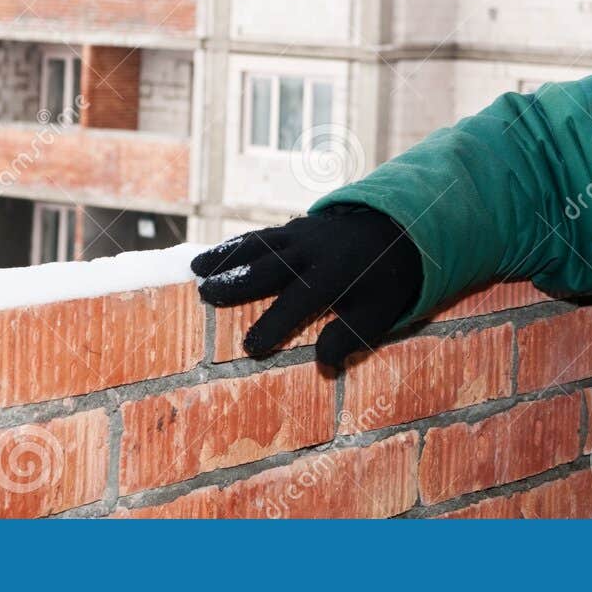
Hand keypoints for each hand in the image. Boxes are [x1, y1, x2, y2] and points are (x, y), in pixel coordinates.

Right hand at [191, 203, 423, 368]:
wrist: (395, 230)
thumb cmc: (383, 282)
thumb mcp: (377, 315)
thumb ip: (348, 338)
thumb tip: (323, 365)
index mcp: (333, 277)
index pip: (296, 304)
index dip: (272, 326)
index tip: (250, 347)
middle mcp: (312, 252)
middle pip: (268, 267)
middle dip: (236, 281)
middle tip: (205, 295)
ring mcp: (302, 234)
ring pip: (258, 245)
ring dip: (226, 255)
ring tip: (196, 267)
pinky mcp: (296, 226)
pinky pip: (262, 234)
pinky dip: (237, 243)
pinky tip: (215, 253)